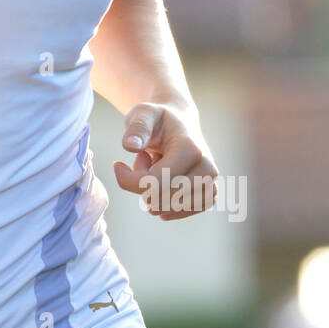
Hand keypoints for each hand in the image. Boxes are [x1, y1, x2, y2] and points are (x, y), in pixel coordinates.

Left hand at [111, 102, 218, 219]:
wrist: (180, 123)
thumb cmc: (158, 119)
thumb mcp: (144, 114)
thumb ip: (137, 128)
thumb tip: (130, 145)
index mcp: (192, 150)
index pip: (155, 183)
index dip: (129, 180)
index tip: (118, 165)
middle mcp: (207, 170)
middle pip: (159, 199)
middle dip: (140, 185)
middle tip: (144, 160)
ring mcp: (210, 186)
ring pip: (165, 209)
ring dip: (151, 193)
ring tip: (155, 168)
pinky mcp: (207, 197)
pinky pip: (174, 213)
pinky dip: (161, 202)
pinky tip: (162, 182)